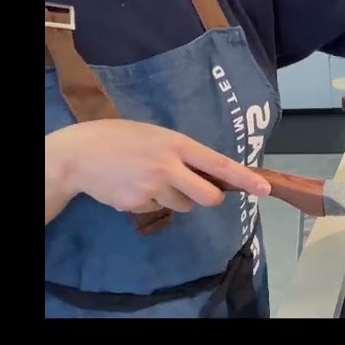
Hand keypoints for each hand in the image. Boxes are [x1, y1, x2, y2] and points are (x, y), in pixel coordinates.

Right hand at [47, 119, 270, 212]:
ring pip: (182, 206)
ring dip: (177, 198)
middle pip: (207, 197)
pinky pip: (157, 209)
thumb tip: (206, 173)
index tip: (264, 188)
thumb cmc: (120, 137)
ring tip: (153, 179)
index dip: (244, 178)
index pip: (218, 164)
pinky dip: (152, 202)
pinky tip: (134, 186)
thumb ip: (180, 152)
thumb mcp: (155, 135)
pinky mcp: (137, 205)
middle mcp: (168, 168)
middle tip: (202, 191)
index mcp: (176, 144)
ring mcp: (153, 189)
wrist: (79, 155)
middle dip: (210, 198)